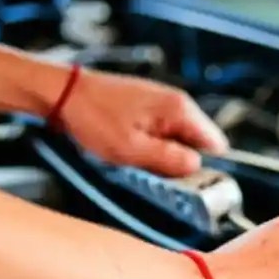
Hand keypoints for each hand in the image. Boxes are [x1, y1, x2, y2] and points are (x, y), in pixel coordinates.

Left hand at [59, 70, 227, 176]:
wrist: (63, 94)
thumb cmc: (94, 118)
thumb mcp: (132, 149)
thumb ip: (169, 160)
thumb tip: (196, 168)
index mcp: (179, 109)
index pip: (215, 144)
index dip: (206, 167)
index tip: (190, 184)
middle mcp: (176, 103)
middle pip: (197, 145)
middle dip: (182, 164)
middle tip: (156, 175)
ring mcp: (161, 104)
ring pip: (178, 142)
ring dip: (163, 157)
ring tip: (137, 162)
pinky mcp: (147, 109)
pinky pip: (161, 135)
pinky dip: (151, 148)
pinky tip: (131, 151)